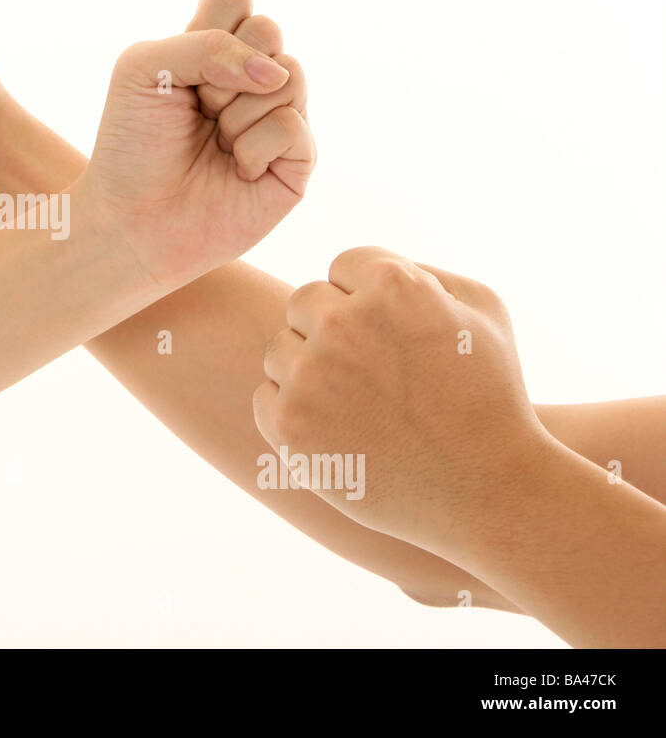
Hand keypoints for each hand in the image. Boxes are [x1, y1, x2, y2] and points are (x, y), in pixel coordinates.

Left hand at [74, 0, 314, 289]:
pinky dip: (253, 148)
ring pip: (288, 75)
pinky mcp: (296, 161)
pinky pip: (293, 126)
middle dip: (221, 70)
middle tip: (197, 109)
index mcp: (212, 50)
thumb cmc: (130, 147)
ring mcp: (277, 116)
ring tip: (215, 144)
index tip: (178, 68)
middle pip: (267, 29)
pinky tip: (236, 171)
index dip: (211, 24)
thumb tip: (273, 73)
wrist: (131, 220)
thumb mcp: (142, 69)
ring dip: (236, 113)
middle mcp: (250, 78)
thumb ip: (204, 43)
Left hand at [253, 246, 549, 555]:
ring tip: (359, 406)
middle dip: (332, 331)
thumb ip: (419, 272)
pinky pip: (267, 398)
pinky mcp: (288, 423)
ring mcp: (310, 374)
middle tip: (373, 374)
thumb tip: (360, 270)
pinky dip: (293, 414)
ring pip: (280, 350)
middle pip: (304, 303)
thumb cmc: (490, 395)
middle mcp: (342, 322)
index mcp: (390, 285)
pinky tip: (339, 432)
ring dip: (309, 371)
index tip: (393, 337)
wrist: (487, 491)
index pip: (342, 266)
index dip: (367, 301)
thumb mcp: (483, 310)